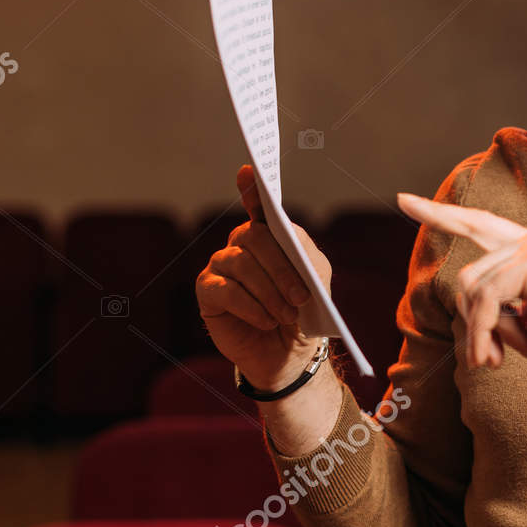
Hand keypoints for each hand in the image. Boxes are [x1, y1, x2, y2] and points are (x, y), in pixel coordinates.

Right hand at [195, 164, 326, 390]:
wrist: (291, 355)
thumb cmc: (304, 313)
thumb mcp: (317, 282)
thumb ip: (305, 254)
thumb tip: (288, 233)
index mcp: (270, 235)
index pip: (258, 205)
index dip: (252, 188)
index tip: (250, 171)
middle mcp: (241, 243)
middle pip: (253, 236)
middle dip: (281, 267)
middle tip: (301, 296)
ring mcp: (221, 265)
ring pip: (240, 263)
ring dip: (270, 292)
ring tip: (287, 315)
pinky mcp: (208, 291)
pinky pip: (226, 290)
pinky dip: (252, 306)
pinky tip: (267, 320)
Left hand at [396, 191, 526, 387]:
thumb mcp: (523, 328)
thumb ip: (494, 308)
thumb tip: (468, 307)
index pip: (480, 224)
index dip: (440, 214)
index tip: (403, 201)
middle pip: (468, 275)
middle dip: (471, 322)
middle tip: (486, 360)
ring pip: (473, 288)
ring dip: (478, 334)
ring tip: (493, 363)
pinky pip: (488, 298)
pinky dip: (485, 333)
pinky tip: (495, 358)